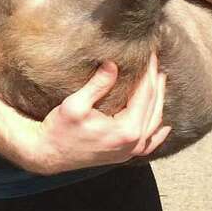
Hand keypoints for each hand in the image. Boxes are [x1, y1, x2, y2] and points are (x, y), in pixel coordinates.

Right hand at [19, 53, 169, 174]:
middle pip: (152, 107)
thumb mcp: (76, 104)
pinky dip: (157, 135)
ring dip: (158, 101)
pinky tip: (164, 127)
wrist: (47, 154)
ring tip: (159, 81)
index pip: (144, 94)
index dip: (148, 73)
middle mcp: (133, 143)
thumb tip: (113, 64)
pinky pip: (148, 145)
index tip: (150, 55)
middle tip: (155, 63)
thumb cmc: (59, 130)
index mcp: (126, 130)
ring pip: (153, 123)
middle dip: (155, 83)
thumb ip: (98, 85)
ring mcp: (129, 151)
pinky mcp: (123, 155)